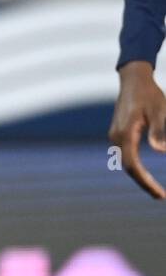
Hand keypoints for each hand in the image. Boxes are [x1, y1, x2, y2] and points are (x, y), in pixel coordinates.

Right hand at [109, 62, 165, 198]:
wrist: (134, 79)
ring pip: (125, 162)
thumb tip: (160, 152)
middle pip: (128, 168)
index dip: (146, 182)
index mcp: (125, 133)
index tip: (161, 195)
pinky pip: (125, 155)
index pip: (133, 166)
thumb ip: (160, 131)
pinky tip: (145, 173)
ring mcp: (115, 135)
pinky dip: (135, 167)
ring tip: (155, 189)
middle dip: (144, 183)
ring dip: (139, 177)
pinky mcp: (118, 133)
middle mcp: (116, 136)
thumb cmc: (149, 94)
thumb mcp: (160, 111)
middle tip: (161, 196)